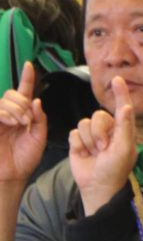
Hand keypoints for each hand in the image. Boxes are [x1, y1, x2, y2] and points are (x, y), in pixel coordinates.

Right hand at [0, 62, 46, 186]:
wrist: (12, 175)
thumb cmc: (25, 159)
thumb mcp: (39, 137)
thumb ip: (40, 119)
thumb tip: (36, 100)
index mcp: (23, 115)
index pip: (24, 93)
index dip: (27, 78)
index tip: (29, 65)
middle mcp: (9, 114)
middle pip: (13, 93)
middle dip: (23, 102)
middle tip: (27, 119)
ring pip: (5, 99)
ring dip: (16, 108)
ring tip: (20, 123)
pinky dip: (6, 113)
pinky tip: (11, 122)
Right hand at [69, 77, 138, 214]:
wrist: (97, 185)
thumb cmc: (115, 169)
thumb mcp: (124, 148)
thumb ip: (125, 126)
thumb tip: (126, 106)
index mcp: (123, 129)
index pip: (121, 107)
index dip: (120, 93)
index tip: (118, 79)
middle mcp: (108, 130)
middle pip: (97, 115)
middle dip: (99, 132)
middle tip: (104, 148)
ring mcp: (92, 135)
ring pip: (84, 123)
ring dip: (89, 139)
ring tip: (95, 153)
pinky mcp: (78, 141)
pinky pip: (74, 132)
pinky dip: (79, 144)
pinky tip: (85, 154)